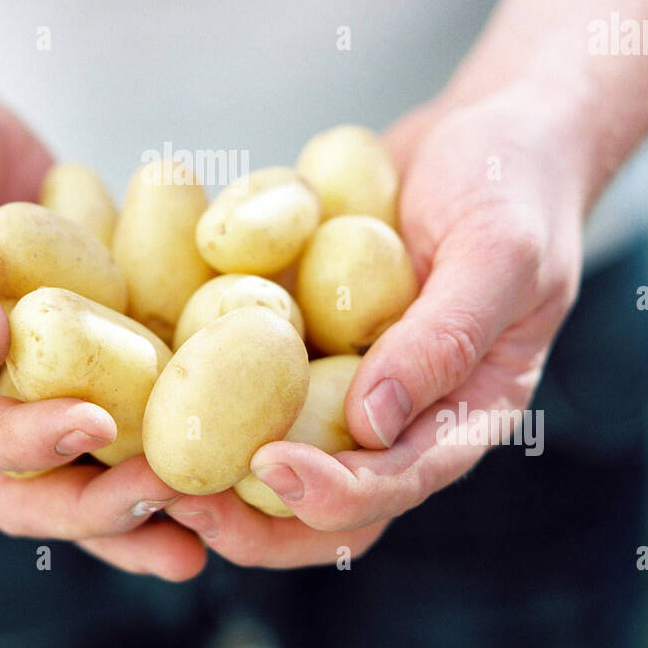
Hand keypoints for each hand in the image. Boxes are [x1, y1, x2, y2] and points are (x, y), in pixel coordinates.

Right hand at [0, 84, 205, 581]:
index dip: (17, 445)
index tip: (90, 425)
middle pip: (21, 489)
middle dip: (99, 508)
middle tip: (176, 506)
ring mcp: (17, 394)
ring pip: (79, 472)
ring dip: (142, 504)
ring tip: (214, 526)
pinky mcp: (74, 370)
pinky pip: (120, 408)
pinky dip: (169, 434)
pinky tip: (235, 451)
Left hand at [166, 82, 585, 567]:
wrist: (485, 130)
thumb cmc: (511, 186)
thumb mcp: (497, 255)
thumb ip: (447, 337)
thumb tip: (374, 423)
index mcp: (462, 416)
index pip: (396, 482)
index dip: (332, 493)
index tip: (267, 468)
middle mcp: (398, 416)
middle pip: (322, 500)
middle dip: (249, 517)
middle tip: (176, 497)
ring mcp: (343, 381)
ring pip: (272, 458)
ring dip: (210, 475)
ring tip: (136, 464)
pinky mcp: (301, 343)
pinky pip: (245, 382)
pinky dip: (196, 396)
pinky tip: (135, 386)